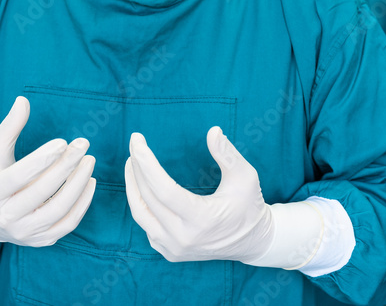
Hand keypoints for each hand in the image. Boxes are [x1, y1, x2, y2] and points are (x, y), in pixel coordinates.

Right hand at [0, 97, 96, 246]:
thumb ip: (9, 127)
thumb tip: (23, 100)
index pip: (19, 176)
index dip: (43, 159)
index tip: (63, 142)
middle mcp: (5, 217)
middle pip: (42, 192)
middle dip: (66, 166)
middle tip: (83, 144)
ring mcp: (23, 232)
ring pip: (58, 210)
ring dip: (78, 184)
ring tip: (89, 161)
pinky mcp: (39, 240)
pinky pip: (67, 224)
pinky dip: (82, 203)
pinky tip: (90, 181)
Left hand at [126, 127, 322, 267]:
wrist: (253, 242)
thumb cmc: (249, 205)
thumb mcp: (245, 177)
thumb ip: (228, 154)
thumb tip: (213, 131)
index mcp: (202, 220)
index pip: (164, 190)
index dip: (147, 164)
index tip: (137, 141)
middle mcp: (184, 238)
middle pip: (148, 198)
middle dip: (137, 167)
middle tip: (135, 144)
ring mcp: (174, 249)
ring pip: (141, 214)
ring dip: (133, 185)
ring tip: (132, 162)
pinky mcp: (170, 253)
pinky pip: (146, 225)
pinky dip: (141, 203)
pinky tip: (142, 185)